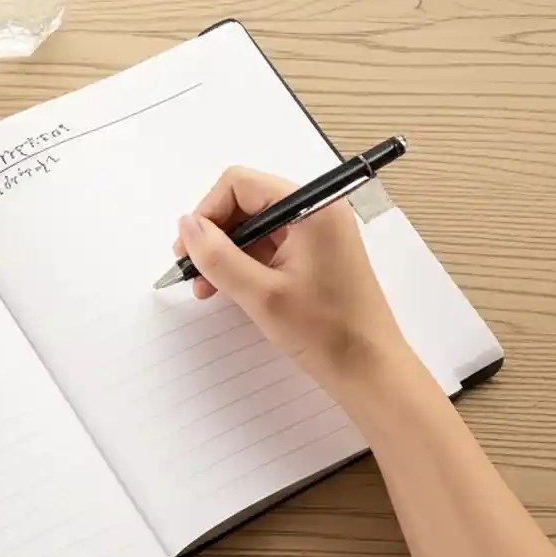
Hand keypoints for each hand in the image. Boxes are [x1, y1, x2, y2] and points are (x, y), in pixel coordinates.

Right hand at [173, 166, 411, 384]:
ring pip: (254, 227)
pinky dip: (243, 264)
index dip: (208, 212)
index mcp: (311, 208)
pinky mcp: (315, 255)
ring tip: (205, 287)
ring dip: (224, 252)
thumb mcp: (260, 294)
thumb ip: (217, 255)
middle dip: (213, 234)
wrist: (370, 371)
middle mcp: (316, 211)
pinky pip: (268, 246)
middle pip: (246, 203)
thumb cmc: (324, 332)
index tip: (189, 249)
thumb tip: (185, 224)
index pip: (241, 185)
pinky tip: (227, 289)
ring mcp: (317, 234)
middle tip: (191, 271)